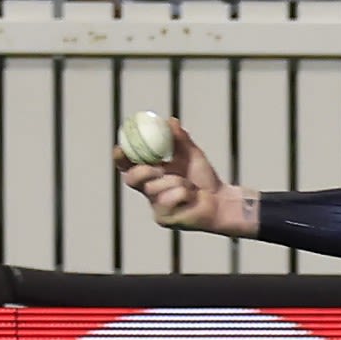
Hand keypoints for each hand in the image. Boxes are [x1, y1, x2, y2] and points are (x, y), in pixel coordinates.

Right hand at [113, 117, 250, 234]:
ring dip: (176, 182)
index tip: (119, 148)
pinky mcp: (163, 218)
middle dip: (142, 171)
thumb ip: (180, 139)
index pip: (128, 166)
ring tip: (190, 186)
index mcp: (150, 174)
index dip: (120, 158)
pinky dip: (183, 194)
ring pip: (155, 188)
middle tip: (156, 168)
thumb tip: (170, 120)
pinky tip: (192, 198)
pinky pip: (168, 199)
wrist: (221, 200)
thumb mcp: (192, 154)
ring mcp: (155, 205)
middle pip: (132, 179)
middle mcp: (149, 190)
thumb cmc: (204, 179)